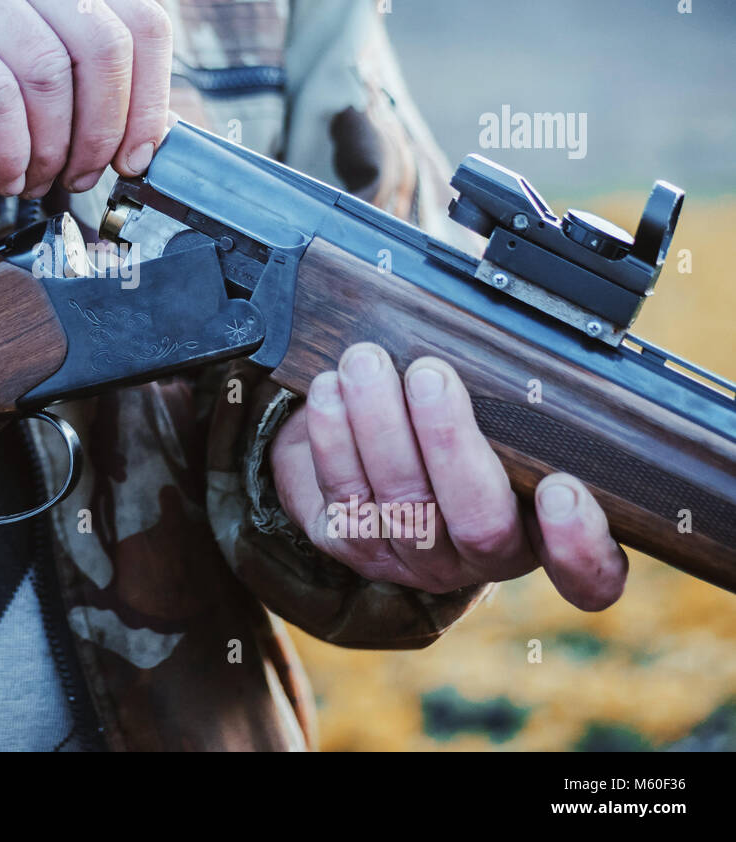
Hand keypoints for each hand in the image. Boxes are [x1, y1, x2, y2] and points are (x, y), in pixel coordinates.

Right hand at [0, 0, 172, 196]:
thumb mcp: (12, 87)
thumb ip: (72, 97)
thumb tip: (145, 144)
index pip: (139, 19)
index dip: (153, 98)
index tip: (139, 158)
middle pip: (104, 44)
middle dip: (106, 131)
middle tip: (85, 178)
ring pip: (49, 72)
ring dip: (54, 150)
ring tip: (34, 183)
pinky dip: (10, 151)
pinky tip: (2, 177)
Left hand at [271, 343, 628, 609]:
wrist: (368, 452)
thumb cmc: (453, 424)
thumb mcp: (500, 421)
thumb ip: (519, 407)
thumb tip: (516, 343)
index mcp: (542, 532)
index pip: (588, 574)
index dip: (581, 544)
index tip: (564, 489)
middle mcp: (482, 556)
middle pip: (479, 522)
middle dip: (451, 442)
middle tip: (429, 375)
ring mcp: (415, 558)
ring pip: (402, 503)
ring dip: (378, 425)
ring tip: (365, 364)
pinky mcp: (354, 545)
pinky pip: (344, 495)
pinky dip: (333, 436)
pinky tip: (329, 391)